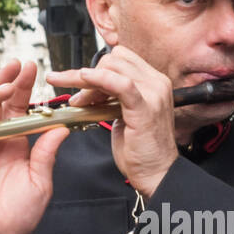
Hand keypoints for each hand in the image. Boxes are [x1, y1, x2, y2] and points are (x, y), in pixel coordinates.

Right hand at [0, 60, 69, 233]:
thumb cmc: (19, 214)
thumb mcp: (40, 182)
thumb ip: (46, 154)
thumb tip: (61, 127)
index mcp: (17, 142)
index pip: (20, 108)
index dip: (25, 89)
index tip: (34, 71)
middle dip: (8, 81)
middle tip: (19, 65)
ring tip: (4, 87)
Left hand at [47, 46, 176, 199]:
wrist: (156, 174)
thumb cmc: (140, 151)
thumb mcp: (125, 115)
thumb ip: (114, 97)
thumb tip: (91, 87)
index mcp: (153, 83)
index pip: (121, 59)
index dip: (98, 69)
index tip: (80, 84)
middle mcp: (156, 83)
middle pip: (114, 59)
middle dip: (89, 75)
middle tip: (77, 98)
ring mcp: (153, 93)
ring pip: (113, 68)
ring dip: (88, 82)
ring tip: (78, 102)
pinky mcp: (146, 107)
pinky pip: (121, 84)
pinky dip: (99, 79)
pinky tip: (83, 79)